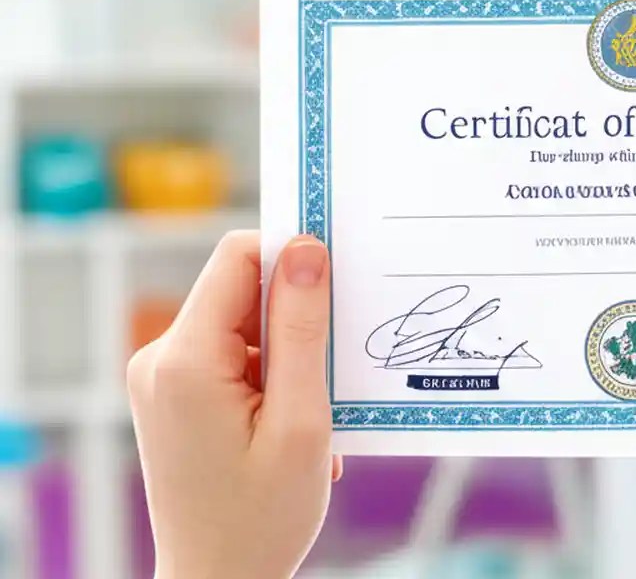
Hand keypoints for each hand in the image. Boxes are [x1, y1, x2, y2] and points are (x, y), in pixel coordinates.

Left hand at [128, 232, 340, 578]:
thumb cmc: (261, 519)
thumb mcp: (301, 422)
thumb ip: (303, 331)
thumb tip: (306, 249)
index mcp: (185, 361)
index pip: (238, 258)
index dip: (292, 256)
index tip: (341, 280)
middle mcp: (160, 359)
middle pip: (243, 292)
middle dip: (298, 322)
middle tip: (332, 376)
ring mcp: (162, 377)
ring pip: (244, 325)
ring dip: (290, 359)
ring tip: (309, 421)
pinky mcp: (173, 393)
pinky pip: (233, 355)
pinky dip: (272, 379)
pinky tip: (291, 428)